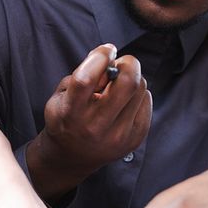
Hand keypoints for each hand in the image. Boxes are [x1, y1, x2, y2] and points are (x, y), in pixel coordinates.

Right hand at [26, 44, 151, 200]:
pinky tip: (123, 102)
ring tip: (117, 87)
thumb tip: (110, 59)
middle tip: (119, 63)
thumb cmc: (66, 118)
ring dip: (131, 78)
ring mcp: (119, 135)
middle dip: (127, 62)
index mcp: (72, 113)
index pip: (86, 78)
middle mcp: (96, 126)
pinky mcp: (135, 138)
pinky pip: (146, 101)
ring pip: (140, 88)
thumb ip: (81, 75)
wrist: (73, 157)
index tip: (107, 49)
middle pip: (127, 82)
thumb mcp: (60, 96)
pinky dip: (137, 94)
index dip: (100, 56)